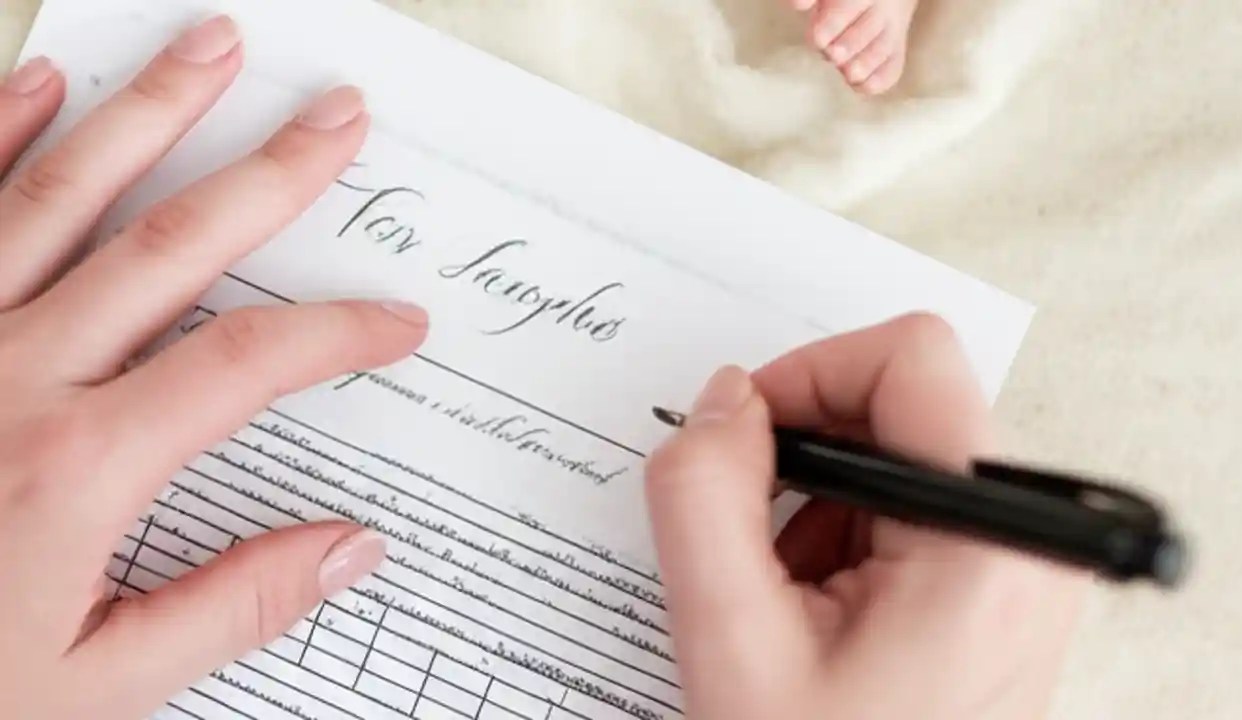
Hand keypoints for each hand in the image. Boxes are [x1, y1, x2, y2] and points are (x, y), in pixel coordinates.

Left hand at [0, 16, 424, 718]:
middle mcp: (13, 376)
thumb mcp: (93, 686)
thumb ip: (231, 608)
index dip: (337, 331)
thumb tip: (351, 549)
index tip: (396, 320)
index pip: (247, 364)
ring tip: (212, 48)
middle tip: (335, 114)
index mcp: (77, 465)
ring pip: (60, 195)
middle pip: (171, 245)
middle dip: (268, 172)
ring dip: (148, 115)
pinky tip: (44, 85)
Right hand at [646, 314, 1087, 719]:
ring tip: (785, 592)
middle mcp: (1025, 542)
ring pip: (899, 453)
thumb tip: (720, 401)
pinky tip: (814, 608)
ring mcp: (1019, 564)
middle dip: (805, 450)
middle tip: (751, 527)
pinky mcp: (998, 584)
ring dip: (817, 501)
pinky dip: (842, 533)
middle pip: (905, 401)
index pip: (911, 357)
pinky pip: (910, 508)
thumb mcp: (732, 644)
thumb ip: (703, 498)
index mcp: (984, 543)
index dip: (809, 370)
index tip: (745, 433)